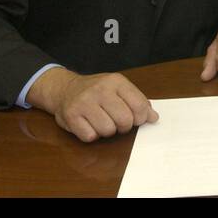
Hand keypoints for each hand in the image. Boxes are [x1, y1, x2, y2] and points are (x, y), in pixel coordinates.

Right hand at [28, 67, 158, 142]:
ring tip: (101, 121)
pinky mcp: (71, 116)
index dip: (141, 118)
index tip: (135, 119)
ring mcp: (84, 102)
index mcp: (116, 81)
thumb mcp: (118, 89)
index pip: (139, 105)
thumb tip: (153, 118)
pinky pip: (90, 137)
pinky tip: (88, 125)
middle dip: (124, 126)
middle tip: (117, 122)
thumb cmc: (97, 91)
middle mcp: (100, 90)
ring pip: (108, 130)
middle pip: (125, 120)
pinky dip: (92, 135)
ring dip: (107, 131)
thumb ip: (137, 101)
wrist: (64, 89)